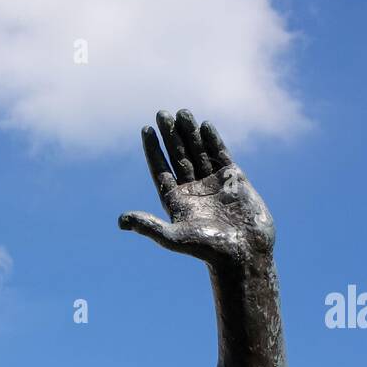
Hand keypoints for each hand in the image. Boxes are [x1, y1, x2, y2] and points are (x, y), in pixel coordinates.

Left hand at [118, 110, 273, 267]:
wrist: (244, 254)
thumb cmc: (209, 250)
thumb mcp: (174, 238)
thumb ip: (149, 227)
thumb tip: (121, 221)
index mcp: (177, 201)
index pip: (160, 169)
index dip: (153, 150)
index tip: (145, 130)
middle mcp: (193, 190)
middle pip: (178, 156)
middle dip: (170, 135)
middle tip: (161, 113)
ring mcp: (213, 183)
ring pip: (198, 152)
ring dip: (189, 133)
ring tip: (181, 112)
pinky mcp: (234, 180)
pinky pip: (221, 155)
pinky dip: (213, 140)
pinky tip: (204, 125)